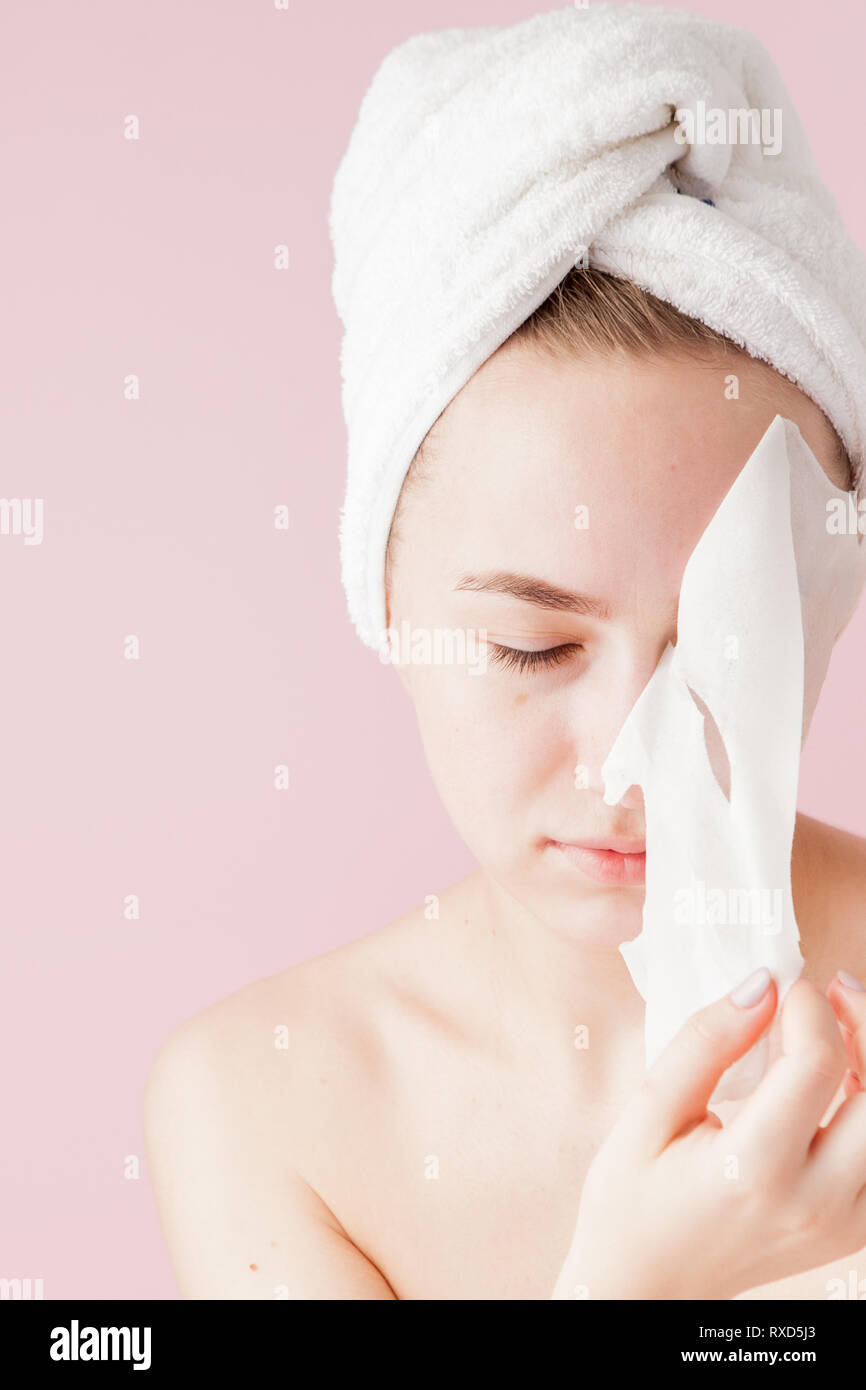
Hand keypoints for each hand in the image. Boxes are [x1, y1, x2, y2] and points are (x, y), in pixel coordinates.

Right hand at [552, 968, 865, 1298]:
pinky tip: (843, 1083)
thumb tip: (761, 985)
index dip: (809, 1006)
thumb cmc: (632, 1200)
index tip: (783, 981)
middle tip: (831, 992)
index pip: (817, 1066)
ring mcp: (840, 1225)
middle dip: (864, 1026)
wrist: (643, 1284)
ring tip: (839, 1031)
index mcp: (754, 1169)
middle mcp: (812, 1202)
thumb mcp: (648, 1111)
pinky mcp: (849, 1232)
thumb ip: (705, 1043)